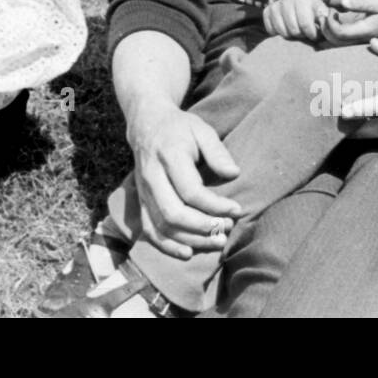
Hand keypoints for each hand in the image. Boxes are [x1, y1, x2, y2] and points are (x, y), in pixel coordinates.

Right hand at [127, 100, 243, 259]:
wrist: (146, 125)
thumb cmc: (180, 128)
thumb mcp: (201, 129)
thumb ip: (217, 151)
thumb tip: (233, 174)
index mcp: (168, 156)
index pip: (190, 191)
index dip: (215, 206)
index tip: (236, 209)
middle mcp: (152, 177)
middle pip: (173, 213)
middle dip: (203, 227)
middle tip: (227, 228)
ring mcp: (143, 192)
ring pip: (162, 226)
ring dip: (191, 239)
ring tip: (217, 241)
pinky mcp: (141, 202)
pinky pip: (149, 231)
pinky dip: (167, 246)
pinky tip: (188, 253)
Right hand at [264, 0, 329, 40]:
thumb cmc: (312, 8)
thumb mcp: (322, 10)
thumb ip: (326, 20)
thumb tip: (328, 29)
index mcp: (302, 0)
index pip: (305, 26)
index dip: (312, 34)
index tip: (314, 33)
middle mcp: (286, 1)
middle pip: (293, 31)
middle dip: (301, 35)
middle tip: (305, 31)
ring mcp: (275, 6)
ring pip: (282, 32)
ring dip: (291, 35)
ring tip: (296, 29)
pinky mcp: (266, 11)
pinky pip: (271, 30)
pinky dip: (278, 33)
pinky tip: (285, 27)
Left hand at [320, 0, 377, 44]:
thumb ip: (360, 3)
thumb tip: (342, 2)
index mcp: (366, 30)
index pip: (341, 33)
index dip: (330, 23)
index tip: (331, 10)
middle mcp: (362, 39)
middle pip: (336, 41)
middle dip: (325, 28)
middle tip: (322, 14)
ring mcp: (360, 41)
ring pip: (337, 43)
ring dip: (327, 31)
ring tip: (325, 16)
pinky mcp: (359, 40)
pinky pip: (342, 41)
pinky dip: (333, 32)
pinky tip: (332, 21)